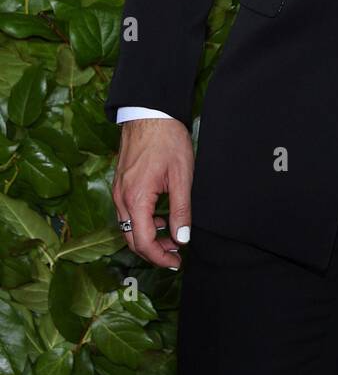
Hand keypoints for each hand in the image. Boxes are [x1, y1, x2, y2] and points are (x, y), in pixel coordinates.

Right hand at [112, 118, 194, 269]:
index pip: (143, 242)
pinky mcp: (120, 184)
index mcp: (136, 198)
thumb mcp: (181, 176)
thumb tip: (182, 238)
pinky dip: (142, 222)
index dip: (160, 257)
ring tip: (172, 236)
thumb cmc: (167, 139)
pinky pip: (127, 213)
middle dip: (153, 251)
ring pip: (128, 227)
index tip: (176, 262)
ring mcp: (118, 191)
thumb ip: (181, 210)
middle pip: (132, 239)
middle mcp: (121, 198)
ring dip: (148, 237)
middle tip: (176, 254)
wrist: (149, 112)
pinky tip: (160, 217)